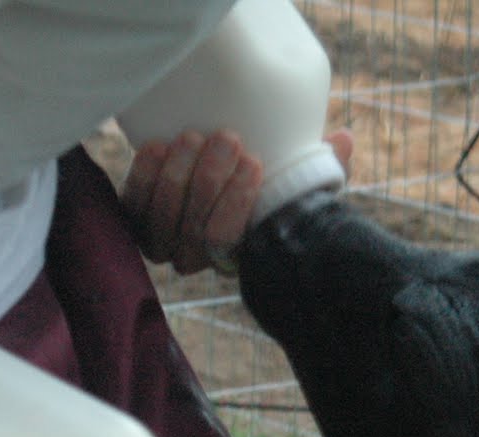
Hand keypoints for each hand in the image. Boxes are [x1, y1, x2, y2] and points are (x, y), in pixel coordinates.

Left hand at [121, 127, 353, 275]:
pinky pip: (133, 207)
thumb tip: (344, 139)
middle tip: (225, 138)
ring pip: (162, 219)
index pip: (230, 242)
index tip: (256, 161)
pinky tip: (158, 147)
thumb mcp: (296, 180)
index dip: (239, 204)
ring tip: (192, 136)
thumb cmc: (263, 186)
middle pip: (195, 230)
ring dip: (177, 175)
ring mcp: (162, 241)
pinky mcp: (134, 220)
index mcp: (235, 256)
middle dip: (209, 181)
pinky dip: (144, 177)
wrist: (209, 180)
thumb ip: (323, 165)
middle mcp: (194, 257)